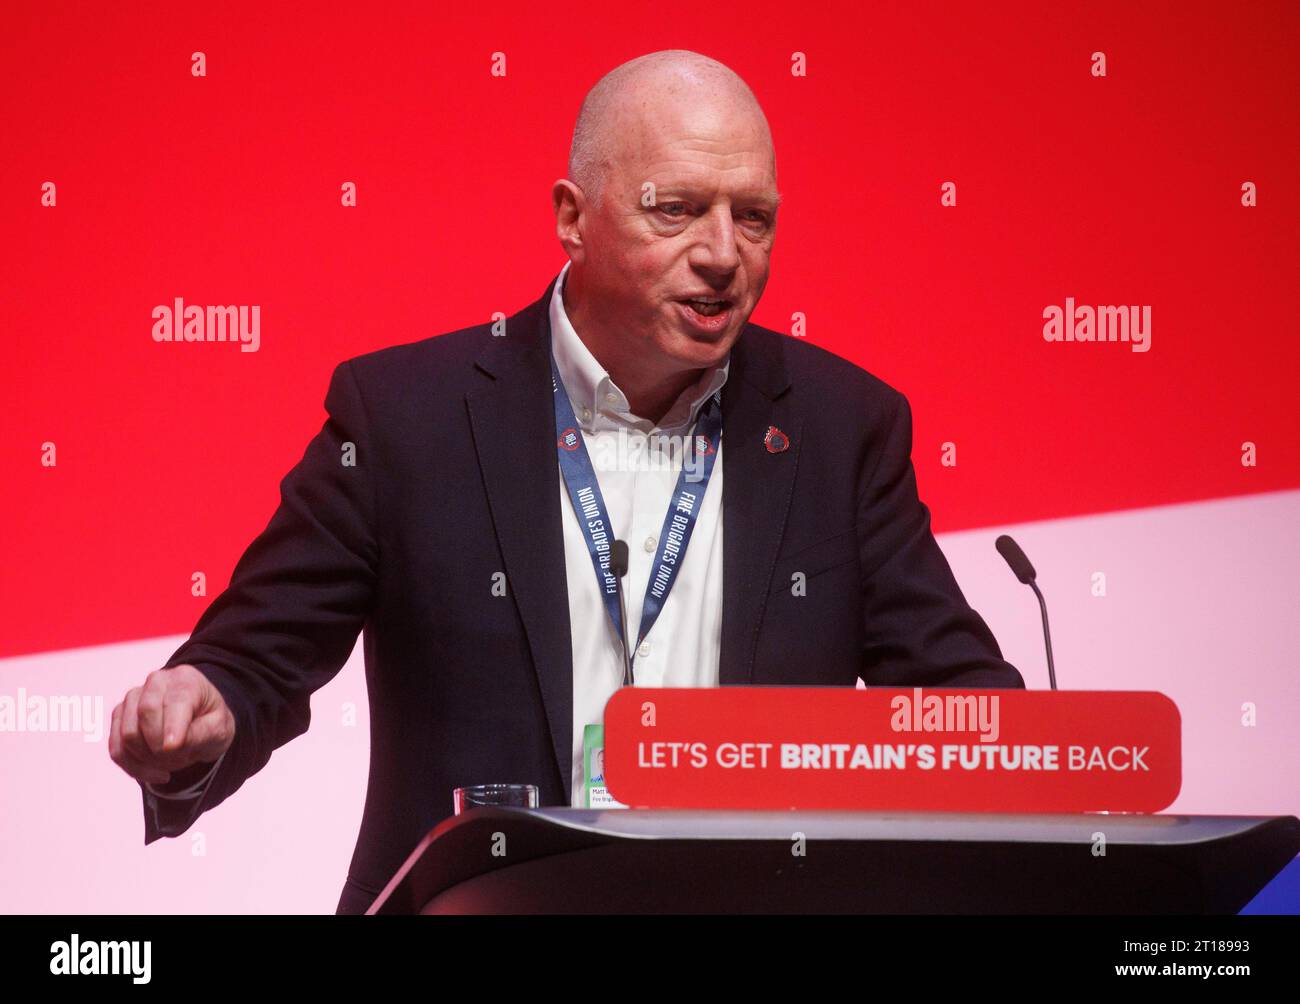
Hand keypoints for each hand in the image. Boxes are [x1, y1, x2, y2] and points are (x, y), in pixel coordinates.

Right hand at [109, 665, 235, 785]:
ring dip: (148, 758)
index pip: (174, 702)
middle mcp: (156, 682)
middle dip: (161, 745)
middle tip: (181, 759)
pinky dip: (133, 766)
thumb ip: (201, 733)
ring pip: (128, 733)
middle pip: (146, 713)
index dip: (171, 726)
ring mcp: (133, 697)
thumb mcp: (220, 728)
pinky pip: (117, 748)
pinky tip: (155, 773)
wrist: (199, 721)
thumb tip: (171, 745)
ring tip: (172, 762)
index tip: (172, 747)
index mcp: (186, 680)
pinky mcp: (119, 716)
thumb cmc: (211, 722)